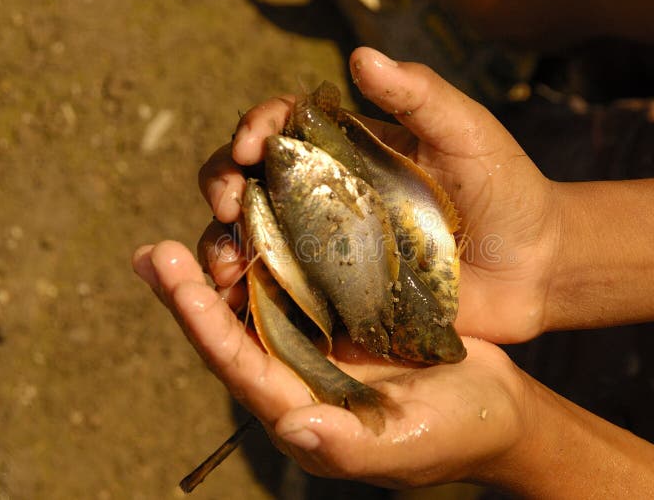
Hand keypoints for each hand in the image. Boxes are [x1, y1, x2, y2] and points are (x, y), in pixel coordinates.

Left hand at [132, 240, 526, 487]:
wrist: (499, 406)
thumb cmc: (456, 431)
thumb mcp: (407, 443)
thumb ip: (351, 445)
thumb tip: (291, 429)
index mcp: (300, 406)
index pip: (238, 365)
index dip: (201, 324)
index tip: (173, 278)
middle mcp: (297, 369)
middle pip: (230, 327)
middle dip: (189, 289)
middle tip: (154, 251)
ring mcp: (319, 336)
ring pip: (257, 296)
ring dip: (225, 259)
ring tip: (200, 218)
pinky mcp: (344, 309)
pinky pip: (299, 274)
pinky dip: (275, 244)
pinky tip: (262, 208)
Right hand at [197, 47, 559, 343]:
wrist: (536, 267)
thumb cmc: (506, 189)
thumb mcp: (467, 133)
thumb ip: (421, 95)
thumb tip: (361, 54)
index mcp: (350, 150)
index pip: (285, 128)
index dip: (257, 128)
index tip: (252, 145)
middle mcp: (331, 196)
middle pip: (252, 181)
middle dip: (222, 182)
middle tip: (224, 201)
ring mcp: (331, 248)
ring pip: (256, 238)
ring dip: (222, 244)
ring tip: (222, 263)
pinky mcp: (341, 298)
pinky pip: (284, 295)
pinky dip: (250, 297)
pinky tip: (234, 303)